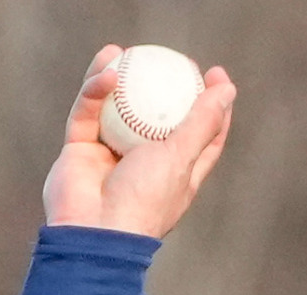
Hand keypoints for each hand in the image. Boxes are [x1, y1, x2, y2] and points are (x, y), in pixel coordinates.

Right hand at [43, 46, 237, 238]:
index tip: (214, 75)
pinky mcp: (79, 151)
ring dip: (119, 79)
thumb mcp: (181, 158)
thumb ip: (202, 122)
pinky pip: (87, 113)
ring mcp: (109, 157)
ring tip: (124, 51)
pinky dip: (95, 92)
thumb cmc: (143, 201)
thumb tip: (227, 90)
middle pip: (157, 118)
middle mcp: (143, 165)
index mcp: (176, 175)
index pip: (202, 136)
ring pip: (115, 109)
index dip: (211, 106)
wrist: (91, 232)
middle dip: (163, 86)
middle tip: (169, 57)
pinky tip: (106, 70)